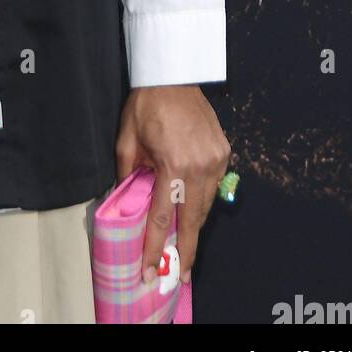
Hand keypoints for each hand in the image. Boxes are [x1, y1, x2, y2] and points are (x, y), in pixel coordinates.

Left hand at [115, 85, 230, 285]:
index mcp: (173, 164)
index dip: (155, 245)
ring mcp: (216, 161)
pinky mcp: (224, 153)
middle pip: (192, 219)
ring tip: (185, 249)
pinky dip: (203, 201)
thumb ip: (128, 173)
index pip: (163, 216)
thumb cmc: (146, 105)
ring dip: (194, 227)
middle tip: (179, 276)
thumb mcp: (127, 139)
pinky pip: (214, 187)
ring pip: (206, 205)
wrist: (173, 76)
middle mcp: (200, 166)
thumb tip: (127, 199)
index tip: (149, 269)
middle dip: (185, 250)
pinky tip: (193, 211)